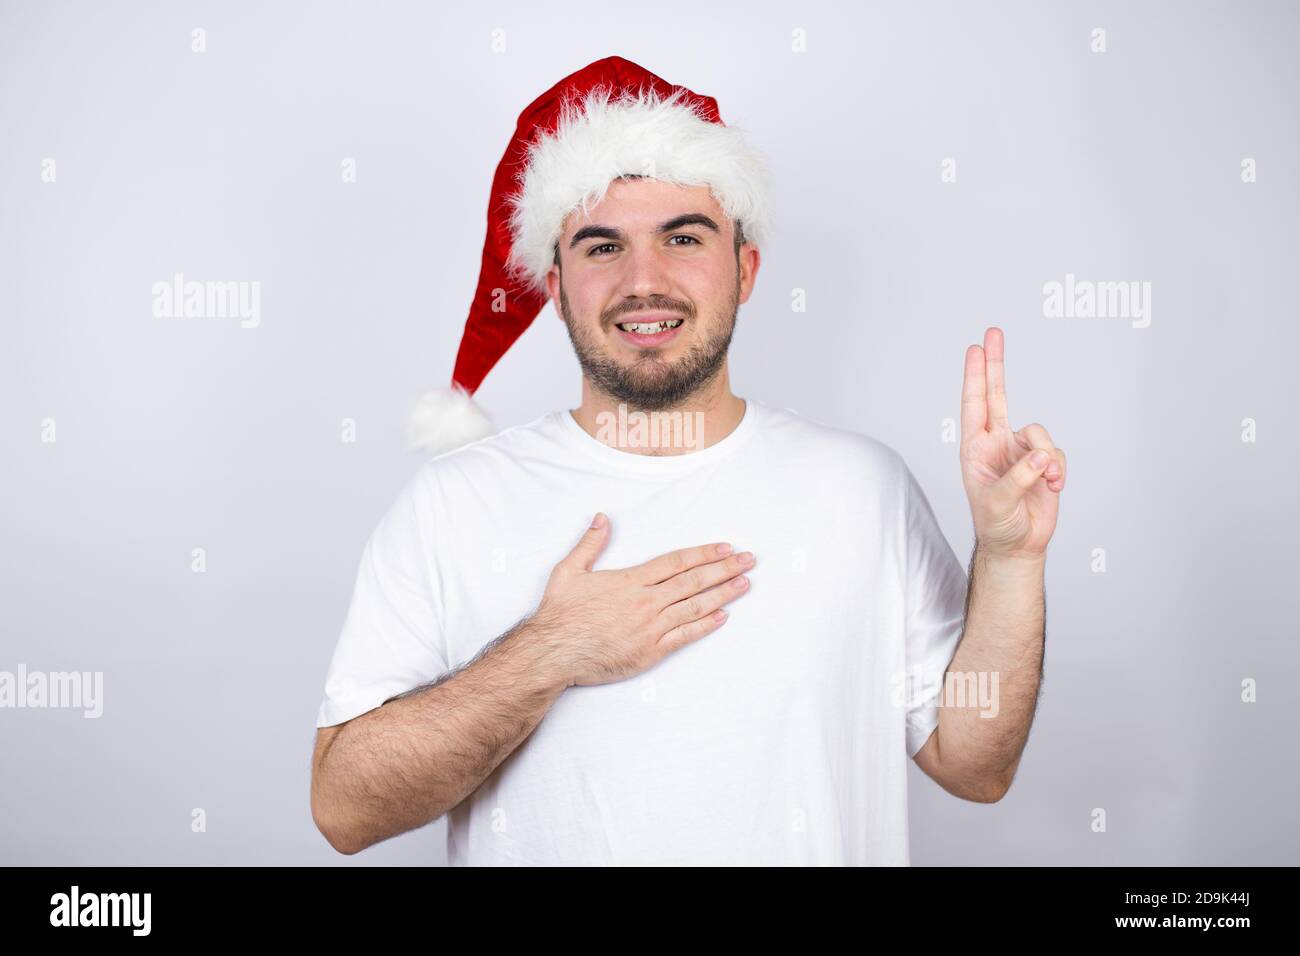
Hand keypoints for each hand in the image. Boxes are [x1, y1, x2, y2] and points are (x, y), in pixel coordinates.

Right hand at [526, 514, 756, 686]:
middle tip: (749, 560)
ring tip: (745, 584)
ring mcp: (650, 628)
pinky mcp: (650, 651)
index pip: (676, 562)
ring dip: (723, 594)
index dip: (704, 553)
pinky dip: (705, 626)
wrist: (553, 652)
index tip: (725, 547)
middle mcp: (646, 602)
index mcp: (630, 581)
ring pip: (695, 607)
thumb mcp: (568, 571)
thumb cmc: (560, 614)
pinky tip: (723, 617)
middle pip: (693, 581)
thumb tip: (603, 518)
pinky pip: (684, 637)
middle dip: (725, 569)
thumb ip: (589, 544)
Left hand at [959, 327, 1066, 560]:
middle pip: (998, 395)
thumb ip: (1018, 477)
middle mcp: (996, 443)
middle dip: (996, 364)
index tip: (975, 349)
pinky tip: (1052, 488)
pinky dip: (1058, 470)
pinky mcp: (1043, 463)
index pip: (974, 405)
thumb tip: (1039, 456)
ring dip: (1047, 457)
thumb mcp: (997, 502)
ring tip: (1045, 482)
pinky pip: (1056, 453)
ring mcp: (1020, 451)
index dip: (975, 377)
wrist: (1018, 545)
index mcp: (975, 448)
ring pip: (1040, 434)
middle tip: (993, 333)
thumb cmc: (996, 524)